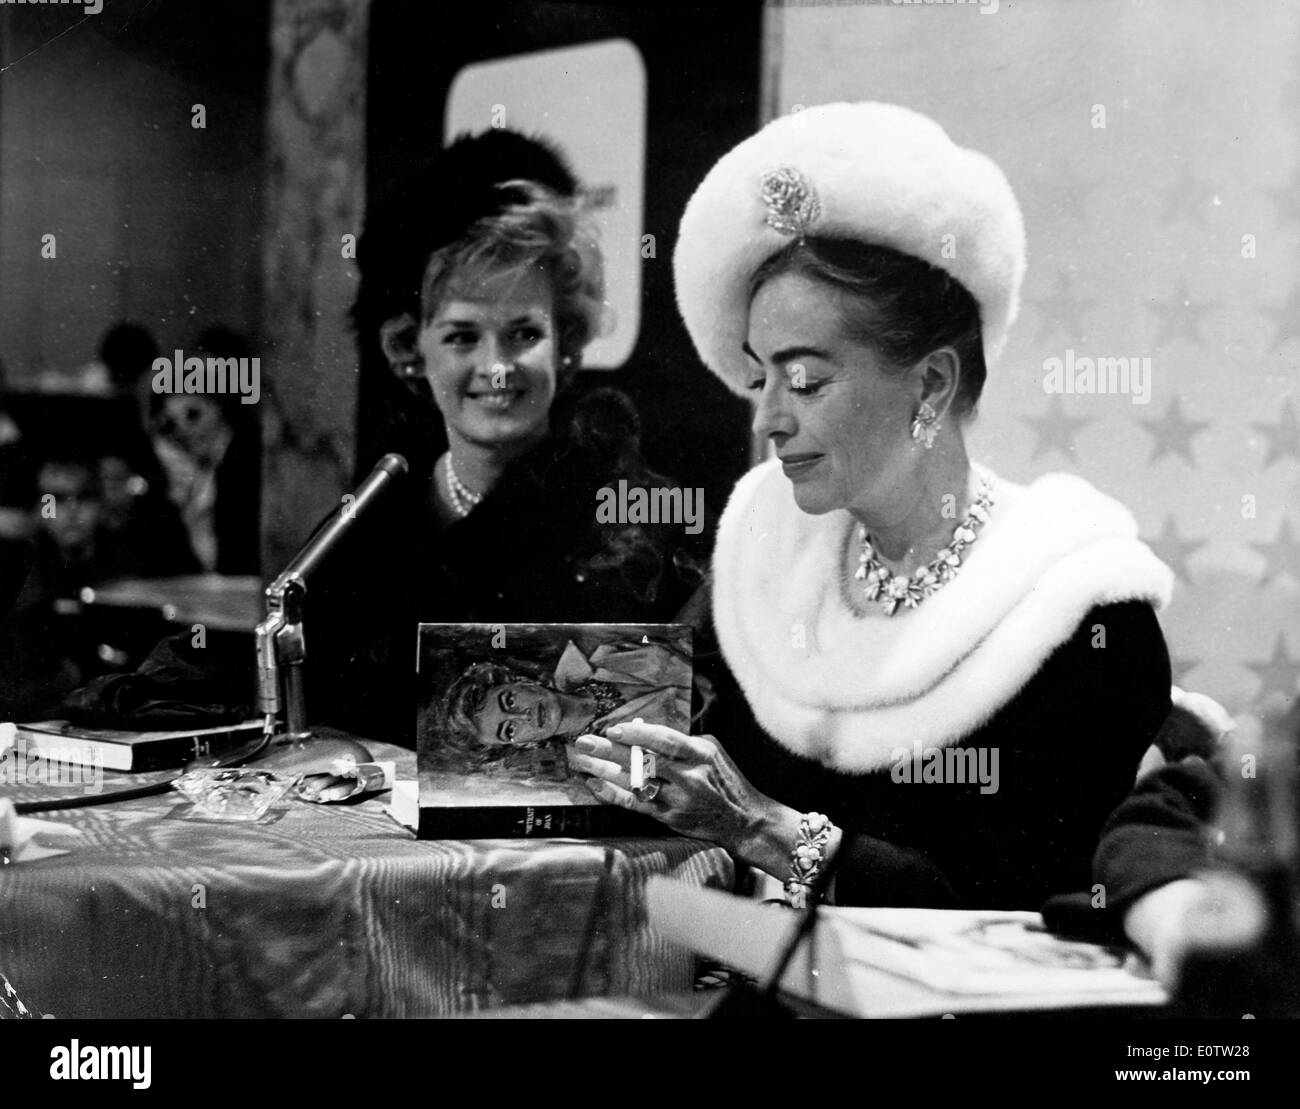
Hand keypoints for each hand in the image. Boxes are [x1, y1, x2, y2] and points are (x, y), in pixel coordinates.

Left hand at [566, 720, 797, 867]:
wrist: (744, 820)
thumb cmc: (725, 780)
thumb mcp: (711, 751)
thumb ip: (681, 742)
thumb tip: (644, 731)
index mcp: (701, 754)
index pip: (664, 740)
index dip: (637, 734)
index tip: (613, 728)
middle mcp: (690, 776)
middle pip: (643, 760)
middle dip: (610, 750)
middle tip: (584, 742)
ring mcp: (679, 799)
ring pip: (636, 783)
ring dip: (605, 771)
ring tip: (583, 761)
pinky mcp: (671, 818)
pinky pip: (636, 804)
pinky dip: (614, 794)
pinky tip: (596, 784)